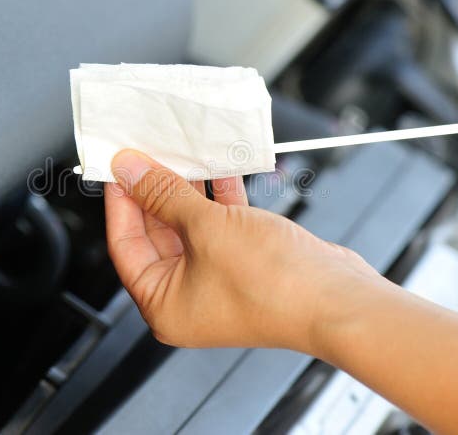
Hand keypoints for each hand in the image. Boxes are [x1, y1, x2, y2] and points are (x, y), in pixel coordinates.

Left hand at [104, 149, 378, 353]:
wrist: (337, 299)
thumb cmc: (273, 284)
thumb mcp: (206, 228)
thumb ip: (163, 194)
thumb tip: (130, 171)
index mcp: (162, 304)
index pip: (125, 244)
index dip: (121, 201)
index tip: (120, 167)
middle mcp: (186, 297)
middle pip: (157, 233)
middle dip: (155, 190)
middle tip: (149, 154)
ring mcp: (217, 281)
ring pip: (190, 226)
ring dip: (188, 189)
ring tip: (182, 153)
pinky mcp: (244, 265)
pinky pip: (220, 226)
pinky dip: (219, 198)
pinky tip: (220, 169)